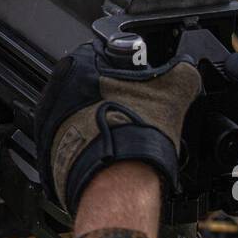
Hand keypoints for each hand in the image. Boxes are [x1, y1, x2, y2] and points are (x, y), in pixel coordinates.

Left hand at [34, 40, 200, 214]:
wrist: (117, 180)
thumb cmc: (135, 135)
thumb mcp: (173, 91)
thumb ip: (181, 72)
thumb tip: (188, 70)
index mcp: (81, 63)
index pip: (107, 56)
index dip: (129, 71)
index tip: (140, 85)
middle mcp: (58, 88)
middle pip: (91, 85)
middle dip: (112, 95)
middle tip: (134, 110)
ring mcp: (50, 118)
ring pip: (80, 111)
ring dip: (99, 117)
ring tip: (123, 130)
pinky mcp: (49, 146)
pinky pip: (72, 135)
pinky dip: (88, 140)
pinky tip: (109, 146)